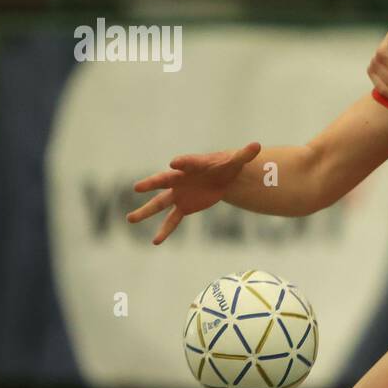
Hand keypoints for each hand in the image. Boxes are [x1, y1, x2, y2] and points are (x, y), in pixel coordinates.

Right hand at [127, 141, 260, 244]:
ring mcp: (179, 194)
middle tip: (137, 187)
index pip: (186, 162)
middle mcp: (180, 179)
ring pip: (160, 203)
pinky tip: (156, 242)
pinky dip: (165, 231)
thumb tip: (257, 145)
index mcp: (192, 165)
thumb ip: (244, 155)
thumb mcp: (236, 161)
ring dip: (146, 211)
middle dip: (151, 183)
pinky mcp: (184, 207)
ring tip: (130, 219)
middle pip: (163, 181)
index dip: (182, 163)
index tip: (174, 163)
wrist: (222, 177)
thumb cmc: (226, 166)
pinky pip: (172, 220)